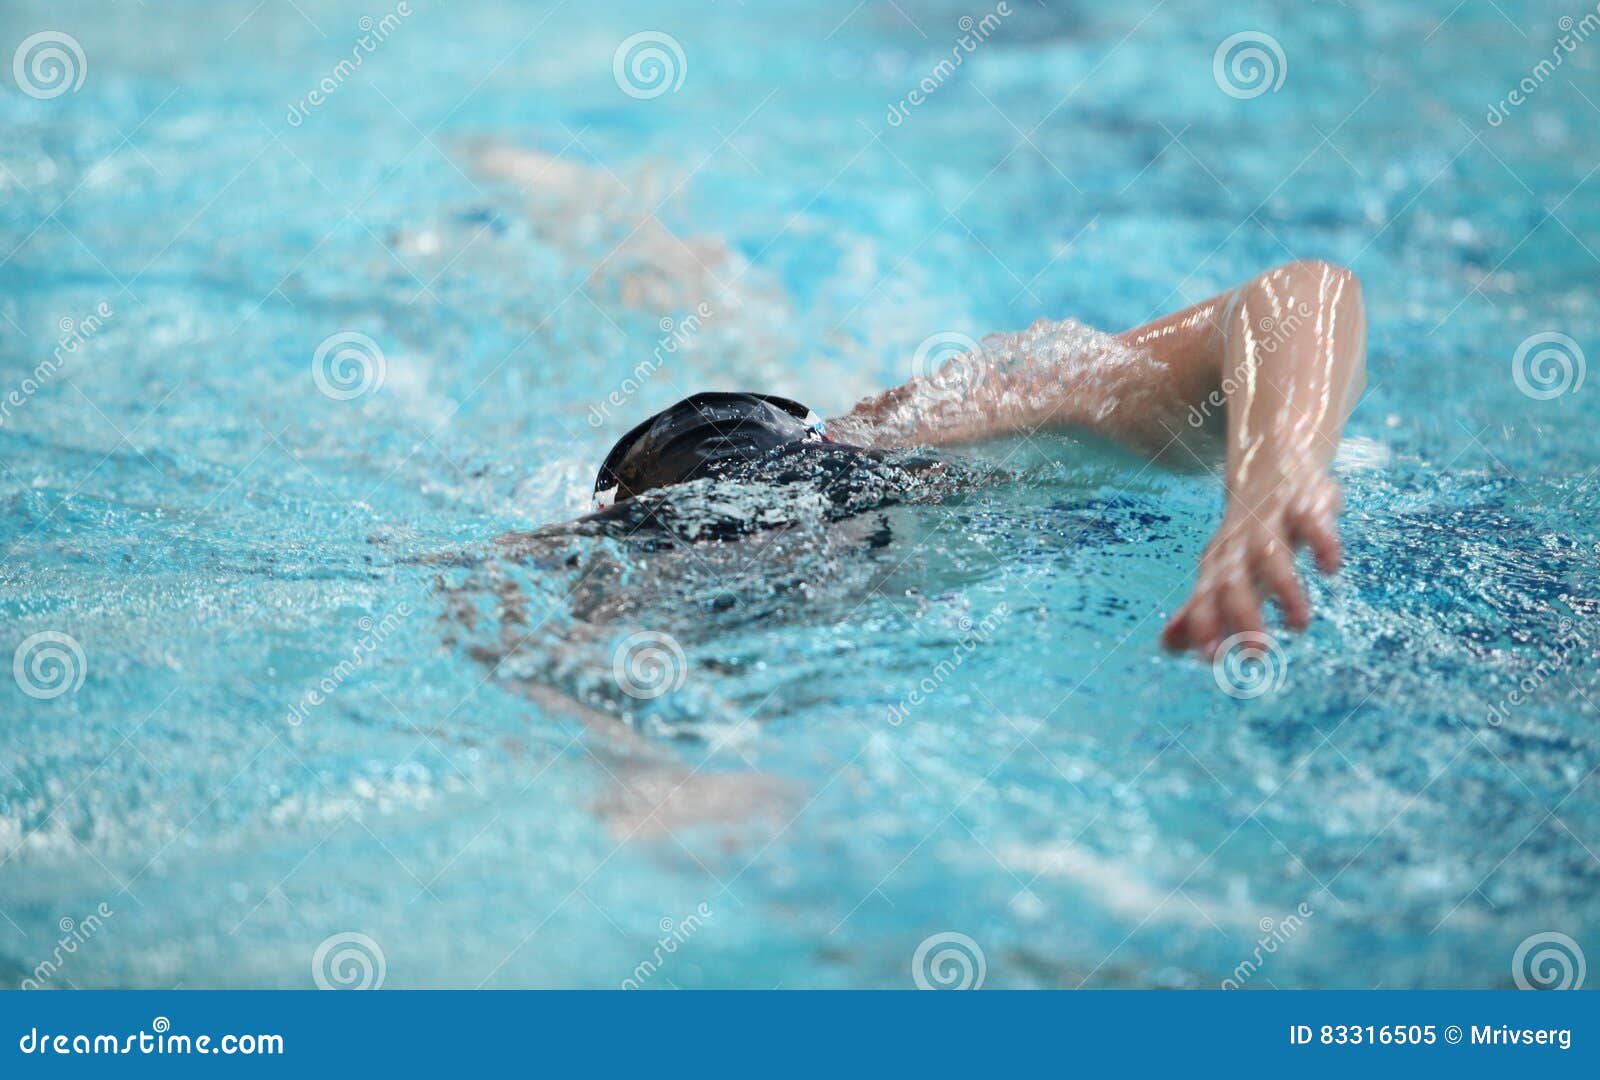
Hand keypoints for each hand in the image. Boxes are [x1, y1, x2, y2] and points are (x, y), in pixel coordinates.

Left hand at [1161, 467, 1342, 656]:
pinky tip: (1330, 567)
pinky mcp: (1306, 502)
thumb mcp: (1225, 568)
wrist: (1272, 458)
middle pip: (1234, 582)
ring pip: (1273, 555)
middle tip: (1256, 656)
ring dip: (1285, 589)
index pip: (1204, 598)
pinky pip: (1313, 520)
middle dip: (1243, 617)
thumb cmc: (1249, 531)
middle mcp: (1241, 544)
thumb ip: (1200, 609)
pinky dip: (1322, 541)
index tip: (1212, 659)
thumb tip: (1167, 645)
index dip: (1205, 626)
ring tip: (1299, 625)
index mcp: (1220, 563)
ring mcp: (1272, 521)